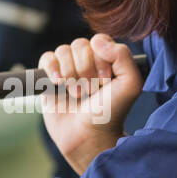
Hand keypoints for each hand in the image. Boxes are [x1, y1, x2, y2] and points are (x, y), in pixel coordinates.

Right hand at [38, 34, 142, 174]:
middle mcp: (88, 61)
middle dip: (84, 70)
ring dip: (70, 74)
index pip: (99, 40)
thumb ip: (124, 56)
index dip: (100, 59)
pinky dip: (51, 69)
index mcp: (108, 59)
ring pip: (63, 51)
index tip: (104, 83)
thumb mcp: (130, 85)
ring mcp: (68, 68)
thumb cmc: (110, 113)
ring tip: (76, 95)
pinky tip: (58, 84)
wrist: (87, 136)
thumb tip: (98, 42)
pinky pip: (46, 58)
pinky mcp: (49, 78)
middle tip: (90, 92)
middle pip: (79, 45)